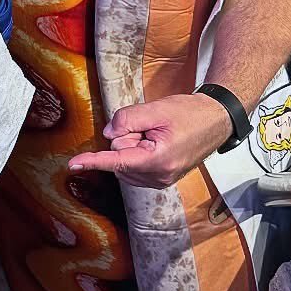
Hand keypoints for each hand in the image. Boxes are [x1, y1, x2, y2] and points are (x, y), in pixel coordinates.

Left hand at [68, 93, 235, 187]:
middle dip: (127, 140)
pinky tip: (155, 140)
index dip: (93, 161)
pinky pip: (136, 166)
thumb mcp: (156, 110)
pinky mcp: (163, 178)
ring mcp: (162, 181)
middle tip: (150, 127)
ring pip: (126, 163)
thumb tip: (109, 133)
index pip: (117, 161)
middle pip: (120, 159)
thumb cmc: (191, 114)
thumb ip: (128, 119)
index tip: (73, 165)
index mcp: (157, 162)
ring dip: (134, 146)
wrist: (218, 120)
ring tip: (156, 133)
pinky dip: (139, 151)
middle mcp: (159, 177)